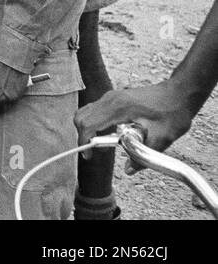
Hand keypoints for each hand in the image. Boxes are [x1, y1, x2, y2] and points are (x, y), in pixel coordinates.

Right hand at [75, 79, 195, 152]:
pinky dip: (96, 123)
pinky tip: (112, 133)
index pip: (89, 124)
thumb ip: (143, 155)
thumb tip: (129, 170)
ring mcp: (111, 97)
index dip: (84, 141)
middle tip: (96, 151)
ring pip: (86, 112)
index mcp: (118, 108)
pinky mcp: (114, 98)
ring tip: (105, 144)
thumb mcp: (162, 138)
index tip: (89, 155)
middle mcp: (110, 99)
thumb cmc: (173, 111)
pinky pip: (95, 110)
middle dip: (84, 136)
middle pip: (82, 117)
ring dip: (89, 129)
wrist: (180, 93)